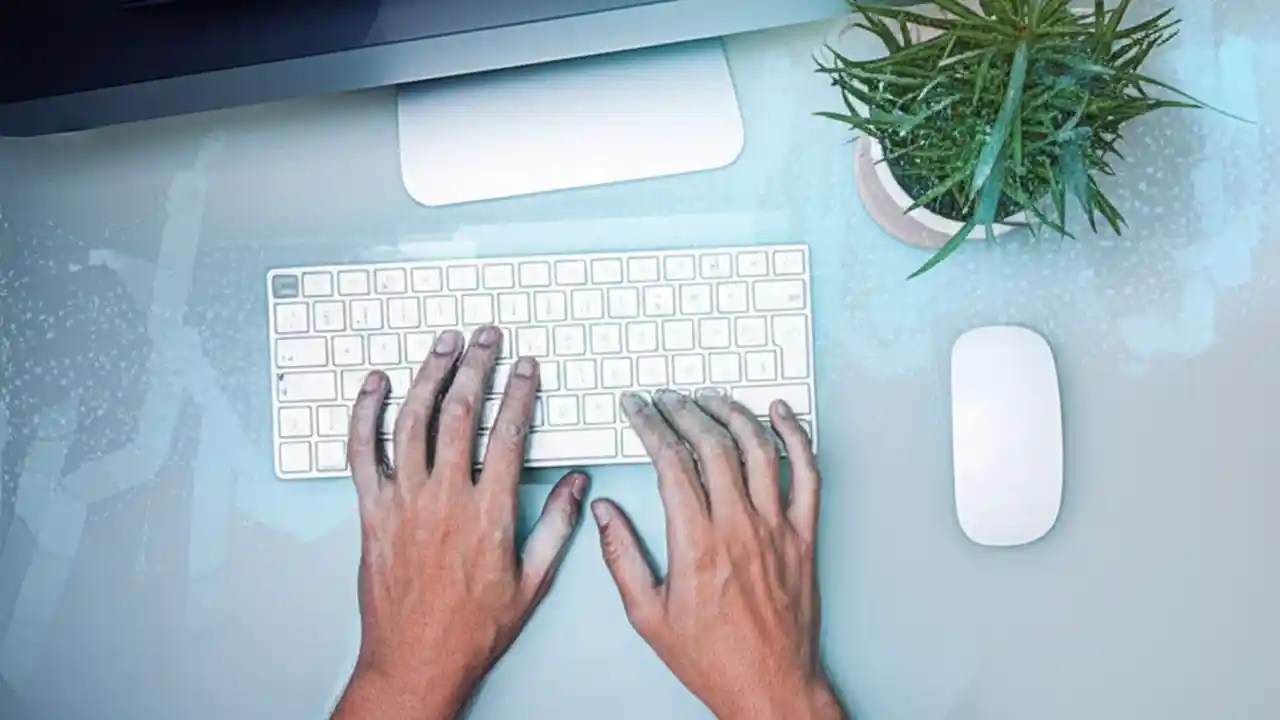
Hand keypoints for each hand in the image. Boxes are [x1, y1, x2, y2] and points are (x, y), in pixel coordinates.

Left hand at [333, 326, 587, 719]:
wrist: (416, 659)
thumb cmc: (474, 628)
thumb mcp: (533, 581)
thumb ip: (557, 526)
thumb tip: (580, 484)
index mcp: (489, 513)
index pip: (508, 434)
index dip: (520, 393)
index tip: (526, 366)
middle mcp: (444, 498)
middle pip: (460, 413)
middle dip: (476, 367)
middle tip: (485, 337)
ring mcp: (403, 502)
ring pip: (412, 422)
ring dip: (429, 375)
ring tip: (443, 344)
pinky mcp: (371, 511)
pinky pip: (361, 452)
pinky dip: (365, 413)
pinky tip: (375, 385)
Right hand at [592, 390, 843, 719]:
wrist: (769, 685)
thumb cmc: (712, 657)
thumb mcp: (648, 613)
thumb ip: (622, 557)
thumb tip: (603, 513)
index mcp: (696, 542)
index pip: (670, 460)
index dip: (650, 424)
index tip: (638, 408)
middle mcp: (739, 526)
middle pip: (712, 444)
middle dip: (685, 410)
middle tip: (667, 398)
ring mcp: (777, 528)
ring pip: (758, 449)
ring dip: (732, 414)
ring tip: (710, 399)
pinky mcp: (804, 535)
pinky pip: (807, 474)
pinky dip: (795, 437)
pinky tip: (779, 415)